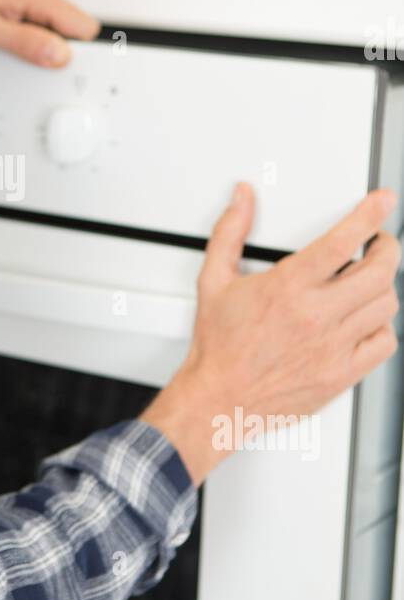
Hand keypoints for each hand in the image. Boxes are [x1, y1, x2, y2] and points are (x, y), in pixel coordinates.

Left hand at [0, 0, 99, 67]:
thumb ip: (25, 43)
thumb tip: (59, 54)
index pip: (84, 30)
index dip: (70, 53)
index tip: (49, 65)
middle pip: (74, 31)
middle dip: (54, 50)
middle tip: (19, 55)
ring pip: (59, 30)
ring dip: (38, 44)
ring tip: (5, 43)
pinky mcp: (25, 2)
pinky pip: (44, 25)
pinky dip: (29, 37)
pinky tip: (4, 37)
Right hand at [141, 183, 400, 486]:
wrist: (218, 400)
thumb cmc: (218, 347)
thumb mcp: (214, 280)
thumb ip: (230, 232)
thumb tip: (242, 199)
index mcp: (287, 288)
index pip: (342, 241)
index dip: (370, 215)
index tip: (382, 201)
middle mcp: (314, 316)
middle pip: (378, 271)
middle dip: (385, 248)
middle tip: (377, 244)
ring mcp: (332, 347)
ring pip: (385, 304)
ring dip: (384, 285)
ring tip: (370, 280)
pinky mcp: (341, 374)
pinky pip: (384, 343)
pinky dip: (383, 325)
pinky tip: (367, 319)